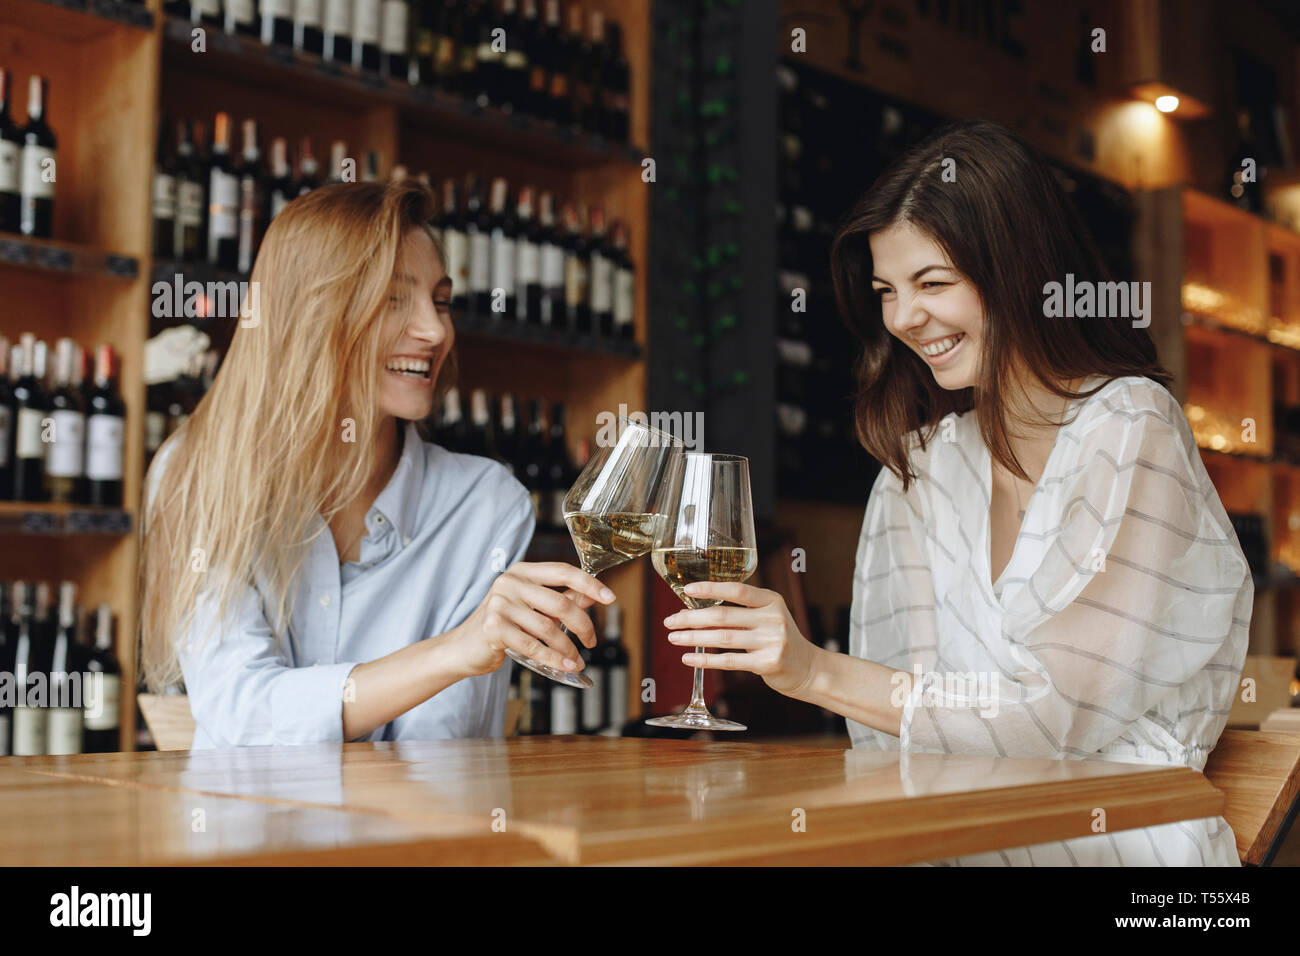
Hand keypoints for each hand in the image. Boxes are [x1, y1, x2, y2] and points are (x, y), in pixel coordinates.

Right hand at [446, 562, 614, 677]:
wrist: (464, 647)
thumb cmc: (502, 625)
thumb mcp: (531, 607)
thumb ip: (560, 599)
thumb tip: (592, 596)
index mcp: (522, 571)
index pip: (563, 571)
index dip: (590, 584)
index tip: (610, 597)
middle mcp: (510, 582)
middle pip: (559, 603)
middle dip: (582, 625)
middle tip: (591, 641)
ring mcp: (500, 604)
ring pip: (548, 628)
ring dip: (568, 648)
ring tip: (577, 660)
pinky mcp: (494, 628)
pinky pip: (533, 645)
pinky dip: (554, 658)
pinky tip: (566, 666)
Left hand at [662, 583, 817, 696]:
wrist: (808, 668)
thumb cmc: (779, 639)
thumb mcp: (768, 616)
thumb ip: (741, 611)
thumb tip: (695, 609)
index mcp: (771, 600)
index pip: (737, 589)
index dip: (710, 588)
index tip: (687, 590)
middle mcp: (773, 618)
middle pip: (723, 615)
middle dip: (691, 618)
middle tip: (670, 621)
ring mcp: (771, 641)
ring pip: (723, 638)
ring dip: (693, 638)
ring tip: (674, 638)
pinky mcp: (767, 664)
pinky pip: (729, 661)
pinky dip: (706, 659)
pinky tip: (689, 658)